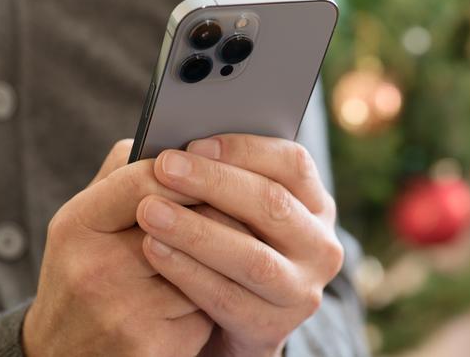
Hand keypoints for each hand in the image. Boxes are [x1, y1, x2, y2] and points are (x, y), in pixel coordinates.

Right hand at [23, 140, 212, 356]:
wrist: (63, 354)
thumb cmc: (85, 274)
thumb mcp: (85, 223)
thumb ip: (121, 177)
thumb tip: (170, 140)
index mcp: (78, 225)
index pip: (145, 181)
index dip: (188, 170)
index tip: (215, 163)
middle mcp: (96, 268)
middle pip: (187, 221)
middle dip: (221, 210)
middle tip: (244, 200)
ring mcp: (124, 310)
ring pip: (207, 264)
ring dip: (225, 255)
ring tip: (229, 247)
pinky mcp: (153, 345)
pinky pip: (208, 307)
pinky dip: (215, 297)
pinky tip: (208, 294)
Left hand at [136, 135, 343, 356]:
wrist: (233, 321)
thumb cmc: (229, 245)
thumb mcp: (238, 211)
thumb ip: (224, 178)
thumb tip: (180, 145)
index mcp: (315, 204)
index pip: (293, 163)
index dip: (245, 149)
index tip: (194, 143)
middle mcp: (319, 244)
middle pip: (272, 204)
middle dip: (214, 183)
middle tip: (164, 168)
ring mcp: (301, 289)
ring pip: (252, 257)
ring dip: (196, 230)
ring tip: (149, 210)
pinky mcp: (273, 326)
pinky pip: (228, 297)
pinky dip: (188, 271)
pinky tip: (154, 249)